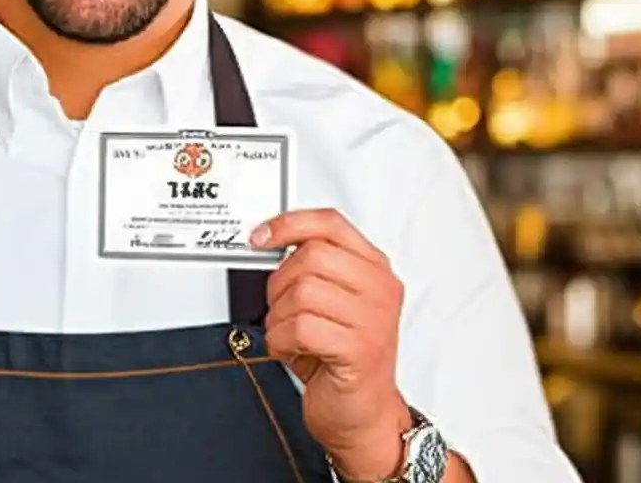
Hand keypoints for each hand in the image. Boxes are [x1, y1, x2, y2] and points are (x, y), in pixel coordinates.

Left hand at [251, 208, 412, 479]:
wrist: (363, 415)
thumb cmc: (343, 360)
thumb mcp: (331, 303)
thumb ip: (313, 269)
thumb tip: (270, 241)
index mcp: (375, 270)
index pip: (330, 223)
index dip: (289, 224)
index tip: (260, 237)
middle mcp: (380, 289)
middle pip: (310, 257)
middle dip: (280, 284)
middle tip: (282, 309)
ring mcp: (374, 319)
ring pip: (301, 292)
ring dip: (279, 318)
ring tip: (290, 336)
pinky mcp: (359, 349)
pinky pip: (301, 327)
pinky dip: (282, 340)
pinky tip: (292, 351)